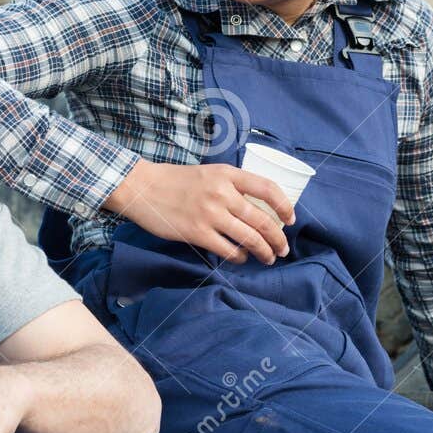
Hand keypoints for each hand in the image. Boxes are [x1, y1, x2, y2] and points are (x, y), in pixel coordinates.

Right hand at [105, 159, 293, 264]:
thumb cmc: (176, 181)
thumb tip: (257, 209)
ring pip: (249, 238)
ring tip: (268, 258)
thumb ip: (232, 186)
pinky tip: (241, 258)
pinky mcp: (197, 233)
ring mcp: (210, 214)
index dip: (285, 206)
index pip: (268, 188)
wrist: (143, 188)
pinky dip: (240, 257)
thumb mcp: (209, 173)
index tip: (290, 220)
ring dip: (264, 252)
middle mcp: (222, 193)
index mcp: (228, 174)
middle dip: (278, 240)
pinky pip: (228, 250)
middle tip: (282, 250)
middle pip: (263, 220)